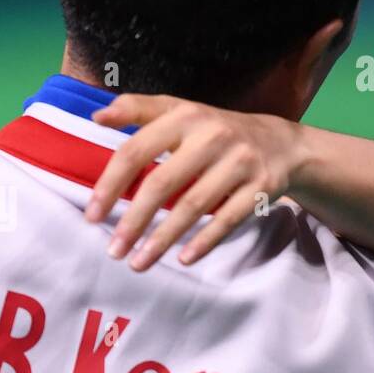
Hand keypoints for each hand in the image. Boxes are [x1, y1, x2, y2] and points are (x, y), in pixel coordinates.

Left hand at [85, 94, 301, 270]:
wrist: (280, 142)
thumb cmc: (213, 130)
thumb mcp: (179, 111)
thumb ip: (137, 109)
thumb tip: (97, 115)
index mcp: (184, 116)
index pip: (136, 150)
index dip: (110, 184)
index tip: (92, 214)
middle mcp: (212, 135)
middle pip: (162, 183)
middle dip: (134, 220)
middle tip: (113, 249)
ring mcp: (239, 161)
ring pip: (193, 206)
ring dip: (162, 239)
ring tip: (138, 263)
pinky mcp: (262, 186)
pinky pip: (228, 219)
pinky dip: (204, 241)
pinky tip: (183, 259)